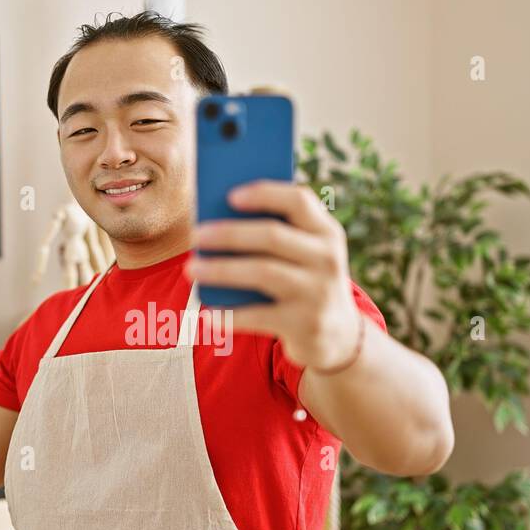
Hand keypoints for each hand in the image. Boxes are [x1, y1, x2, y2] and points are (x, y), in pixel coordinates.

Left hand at [186, 181, 362, 370]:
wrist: (338, 336)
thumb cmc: (304, 281)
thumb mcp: (305, 254)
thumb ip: (276, 235)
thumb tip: (216, 221)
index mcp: (326, 232)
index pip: (299, 201)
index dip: (264, 194)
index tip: (229, 195)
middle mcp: (327, 259)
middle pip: (272, 235)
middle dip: (229, 233)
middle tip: (195, 235)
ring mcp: (318, 292)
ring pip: (262, 272)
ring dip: (221, 270)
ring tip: (191, 269)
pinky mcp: (305, 324)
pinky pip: (259, 316)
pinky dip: (230, 315)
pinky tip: (207, 314)